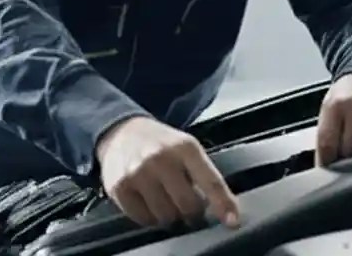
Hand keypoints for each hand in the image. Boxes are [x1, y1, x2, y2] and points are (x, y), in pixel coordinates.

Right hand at [96, 116, 239, 229]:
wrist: (122, 132)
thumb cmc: (160, 143)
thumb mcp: (186, 147)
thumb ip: (202, 173)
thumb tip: (221, 207)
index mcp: (185, 147)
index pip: (210, 181)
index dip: (223, 203)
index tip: (232, 220)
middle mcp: (161, 158)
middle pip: (188, 205)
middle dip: (192, 212)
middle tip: (188, 206)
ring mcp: (138, 173)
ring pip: (166, 216)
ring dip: (170, 215)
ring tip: (166, 199)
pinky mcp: (119, 187)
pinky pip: (143, 219)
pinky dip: (150, 217)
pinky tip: (149, 201)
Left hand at [315, 73, 351, 166]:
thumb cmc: (346, 94)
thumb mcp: (328, 107)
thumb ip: (326, 133)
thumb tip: (324, 164)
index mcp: (335, 106)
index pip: (327, 144)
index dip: (325, 163)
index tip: (326, 171)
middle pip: (349, 151)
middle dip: (345, 162)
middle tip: (343, 162)